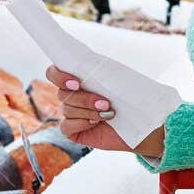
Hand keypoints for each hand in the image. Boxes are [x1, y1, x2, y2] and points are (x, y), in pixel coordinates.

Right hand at [43, 65, 162, 154]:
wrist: (140, 123)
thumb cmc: (128, 97)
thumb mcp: (114, 79)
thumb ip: (97, 71)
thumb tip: (85, 62)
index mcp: (76, 79)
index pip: (53, 73)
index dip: (59, 76)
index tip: (76, 82)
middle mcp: (70, 95)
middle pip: (62, 93)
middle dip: (84, 98)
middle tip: (105, 103)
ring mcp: (70, 113)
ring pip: (67, 109)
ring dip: (88, 111)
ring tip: (108, 114)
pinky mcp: (72, 131)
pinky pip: (66, 126)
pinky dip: (81, 124)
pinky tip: (95, 123)